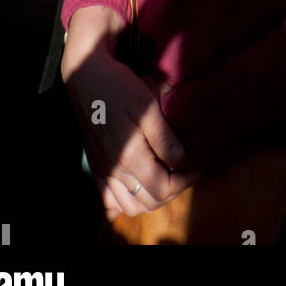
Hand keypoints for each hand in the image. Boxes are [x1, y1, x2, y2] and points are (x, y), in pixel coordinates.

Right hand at [63, 49, 198, 218]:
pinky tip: (138, 188)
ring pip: (130, 207)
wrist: (87, 78)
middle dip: (173, 191)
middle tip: (186, 172)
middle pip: (149, 202)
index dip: (185, 182)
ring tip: (167, 178)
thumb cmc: (120, 88)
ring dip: (152, 200)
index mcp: (128, 157)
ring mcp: (102, 172)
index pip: (162, 188)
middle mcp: (113, 171)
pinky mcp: (96, 169)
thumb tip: (182, 162)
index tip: (198, 167)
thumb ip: (164, 139)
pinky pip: (110, 202)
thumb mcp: (147, 107)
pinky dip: (126, 202)